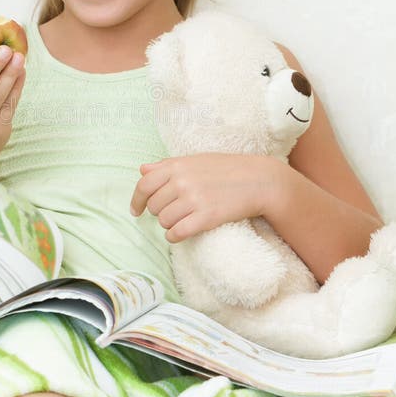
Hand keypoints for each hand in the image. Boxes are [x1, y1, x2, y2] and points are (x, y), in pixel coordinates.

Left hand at [129, 153, 277, 242]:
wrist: (259, 180)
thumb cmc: (227, 169)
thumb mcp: (195, 160)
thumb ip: (167, 165)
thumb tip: (142, 169)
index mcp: (177, 166)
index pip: (144, 185)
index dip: (137, 200)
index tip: (136, 211)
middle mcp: (182, 181)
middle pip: (155, 206)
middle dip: (160, 212)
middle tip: (175, 211)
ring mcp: (194, 199)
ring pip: (164, 221)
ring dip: (170, 224)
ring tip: (184, 219)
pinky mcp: (206, 217)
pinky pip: (177, 233)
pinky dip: (175, 236)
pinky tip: (181, 233)